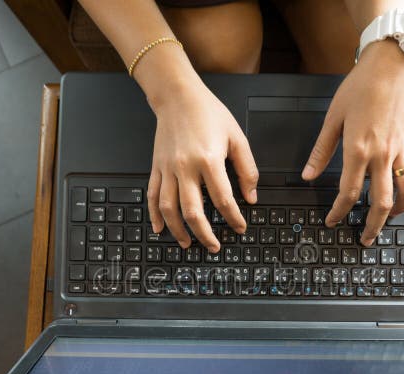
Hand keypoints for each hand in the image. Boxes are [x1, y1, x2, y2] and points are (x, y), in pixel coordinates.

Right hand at [148, 78, 258, 251]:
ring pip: (169, 209)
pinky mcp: (156, 167)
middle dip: (205, 234)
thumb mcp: (237, 138)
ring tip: (188, 244)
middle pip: (193, 212)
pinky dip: (154, 215)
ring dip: (178, 231)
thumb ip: (246, 169)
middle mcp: (185, 168)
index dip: (234, 218)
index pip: (223, 199)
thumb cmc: (208, 113)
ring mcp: (167, 169)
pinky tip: (160, 229)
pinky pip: (153, 196)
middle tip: (214, 246)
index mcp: (209, 160)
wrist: (178, 96)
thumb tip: (251, 196)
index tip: (240, 227)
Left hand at [301, 40, 403, 245]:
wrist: (392, 64)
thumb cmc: (362, 86)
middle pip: (381, 202)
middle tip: (365, 239)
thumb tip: (307, 174)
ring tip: (388, 221)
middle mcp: (383, 155)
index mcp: (359, 150)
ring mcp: (403, 150)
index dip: (338, 212)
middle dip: (372, 226)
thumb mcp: (333, 117)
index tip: (332, 221)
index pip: (348, 193)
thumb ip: (321, 150)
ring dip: (398, 212)